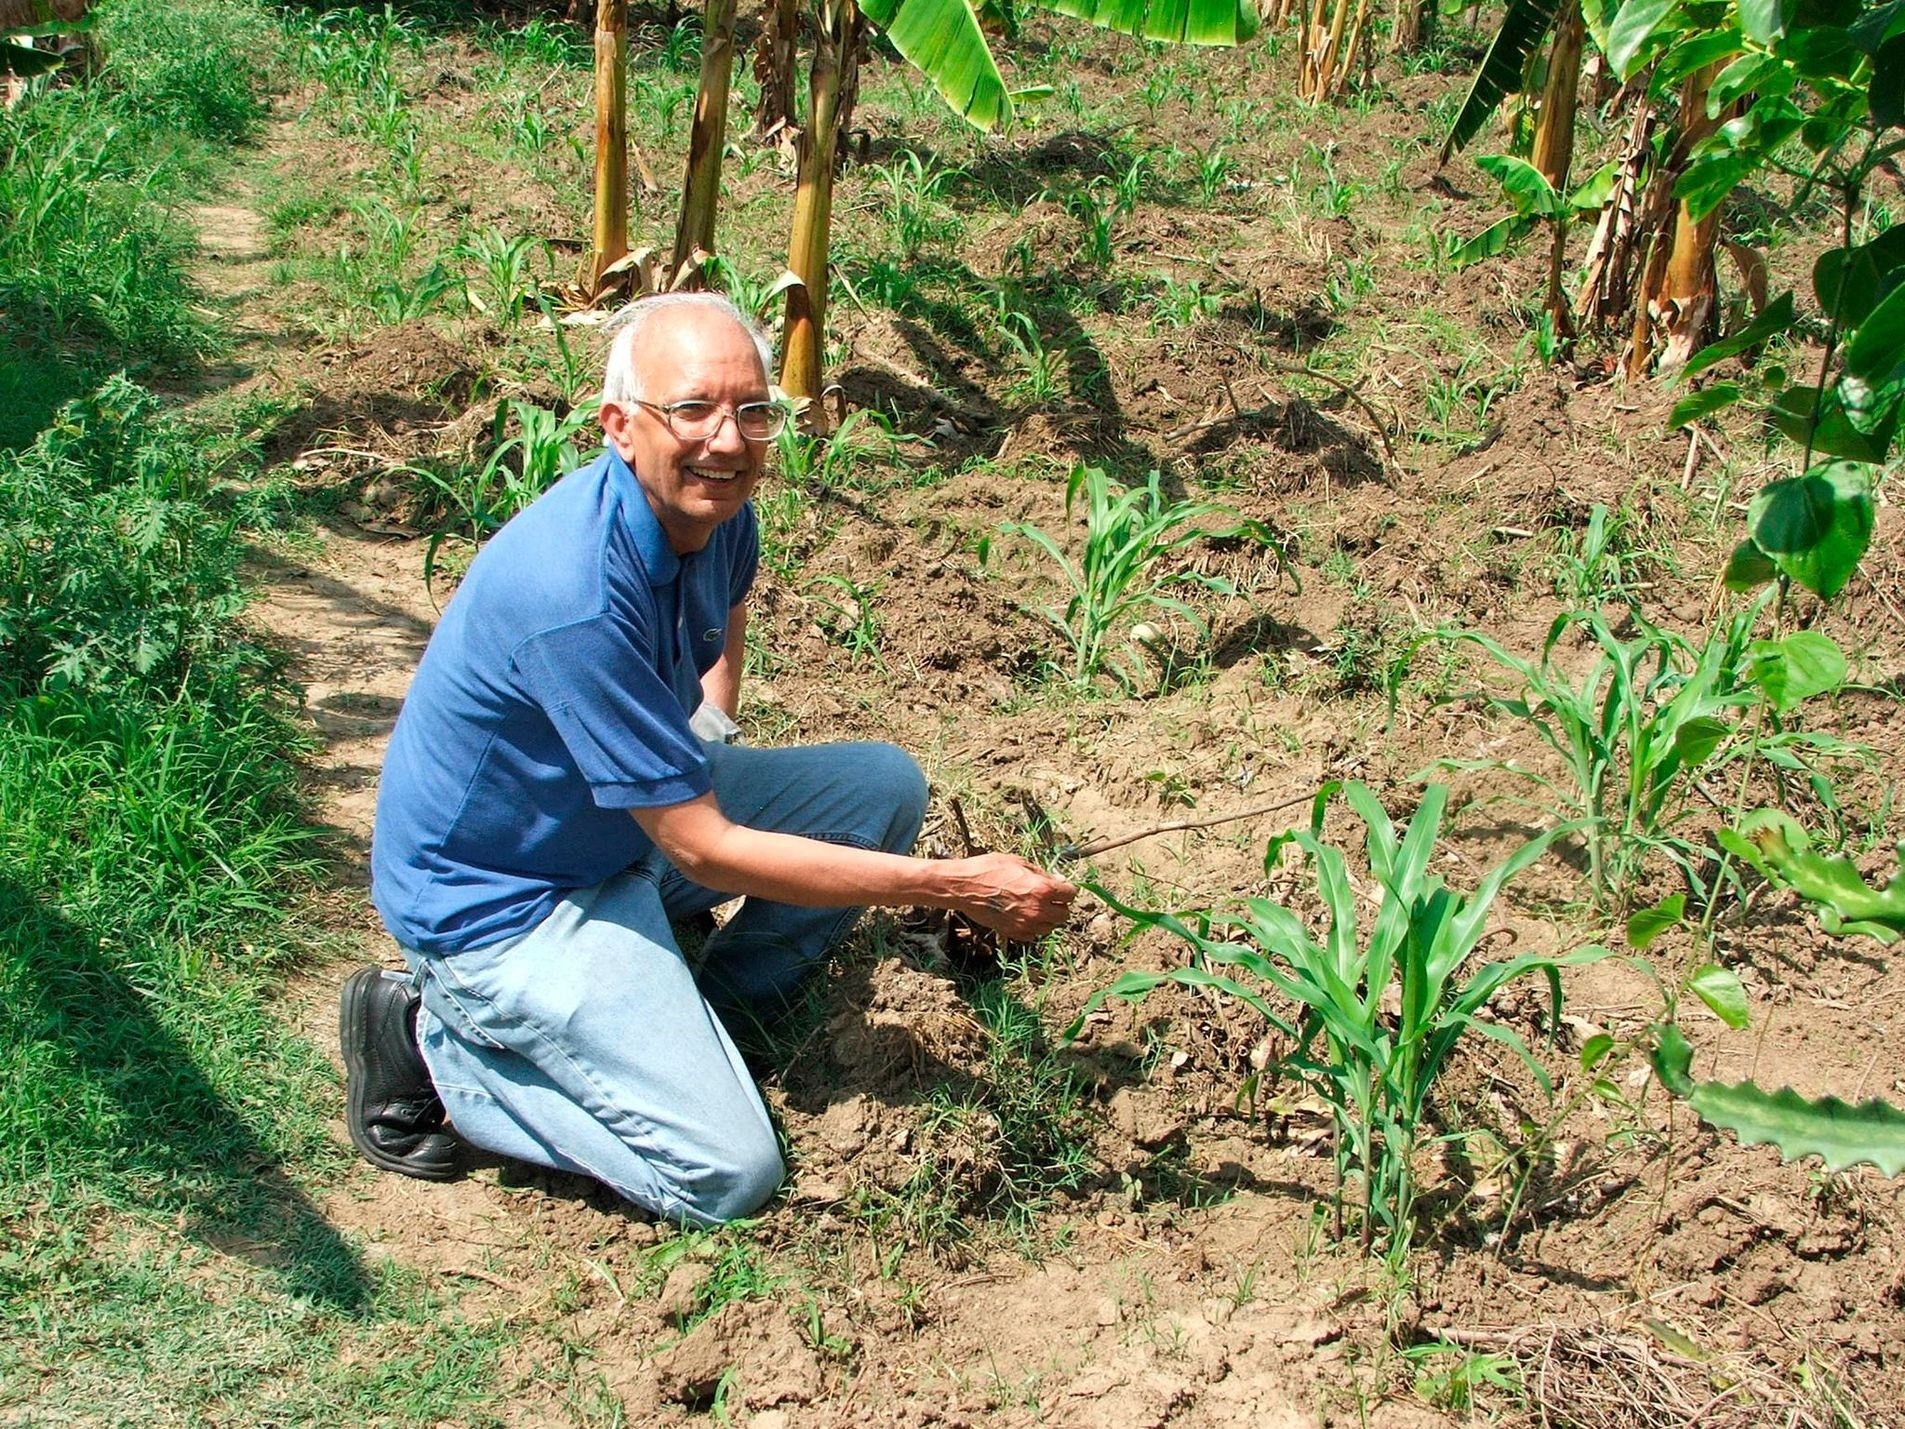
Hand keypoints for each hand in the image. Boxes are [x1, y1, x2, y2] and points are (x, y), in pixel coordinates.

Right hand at [947, 854, 1077, 941]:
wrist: (964, 886)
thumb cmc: (989, 868)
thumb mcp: (1019, 862)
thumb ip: (1042, 873)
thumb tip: (1059, 880)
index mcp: (1042, 889)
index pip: (1070, 894)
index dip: (1066, 889)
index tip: (1060, 886)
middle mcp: (1038, 910)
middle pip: (1065, 914)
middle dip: (1060, 905)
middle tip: (1049, 897)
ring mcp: (1026, 924)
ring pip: (1050, 927)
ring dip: (1047, 918)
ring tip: (1034, 906)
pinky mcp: (1014, 933)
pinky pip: (1033, 935)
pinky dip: (1032, 927)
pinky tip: (1022, 915)